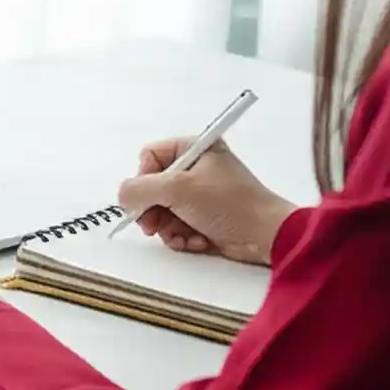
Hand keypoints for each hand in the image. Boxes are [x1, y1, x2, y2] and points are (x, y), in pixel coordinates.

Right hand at [116, 137, 295, 264]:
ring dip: (167, 227)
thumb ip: (140, 188)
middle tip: (153, 225)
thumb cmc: (228, 203)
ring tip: (182, 236)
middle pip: (152, 186)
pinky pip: (177, 225)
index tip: (149, 198)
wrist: (267, 236)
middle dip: (152, 209)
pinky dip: (180, 236)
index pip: (149, 157)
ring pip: (161, 209)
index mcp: (194, 148)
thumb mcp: (178, 189)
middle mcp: (196, 168)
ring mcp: (200, 194)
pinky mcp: (205, 217)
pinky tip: (195, 241)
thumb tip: (122, 196)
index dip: (143, 179)